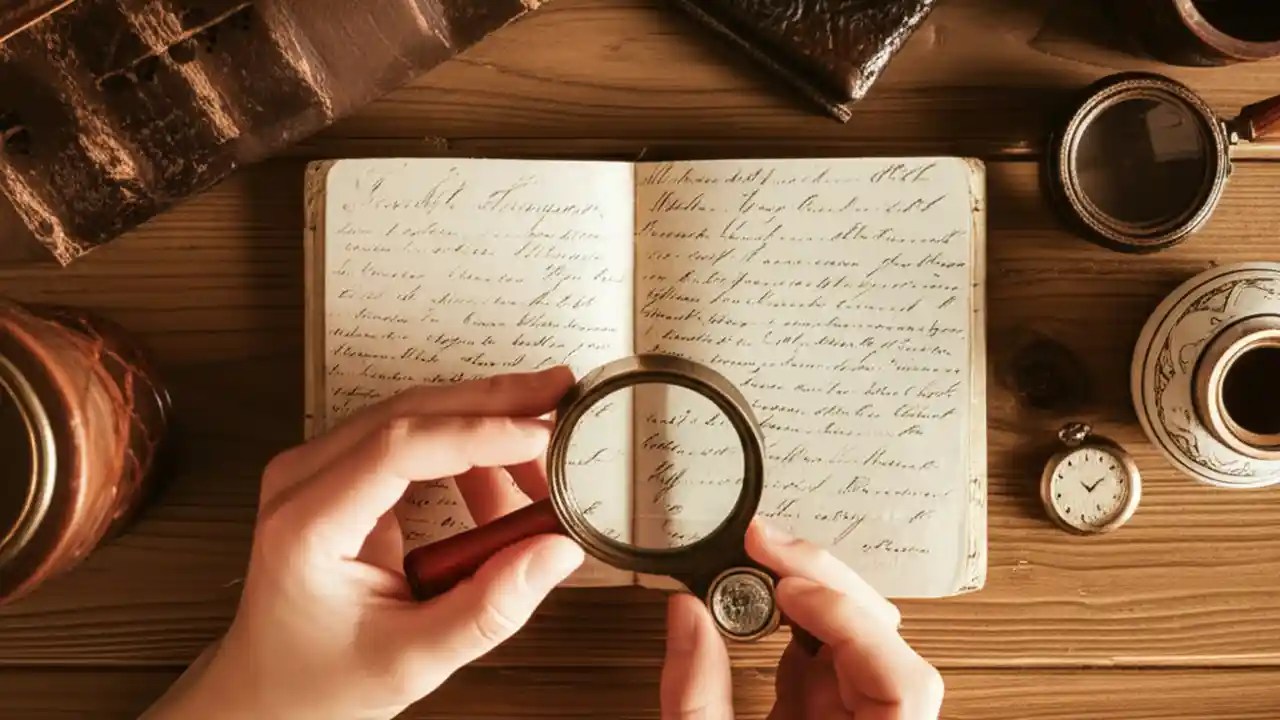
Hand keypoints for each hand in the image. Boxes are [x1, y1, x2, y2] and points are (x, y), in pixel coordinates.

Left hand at [143, 367, 584, 719]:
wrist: (268, 690)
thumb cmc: (320, 681)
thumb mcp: (413, 660)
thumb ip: (490, 608)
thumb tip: (556, 550)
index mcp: (307, 525)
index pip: (397, 448)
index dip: (476, 433)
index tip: (541, 436)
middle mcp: (303, 480)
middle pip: (410, 412)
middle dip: (494, 403)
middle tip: (562, 396)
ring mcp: (317, 470)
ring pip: (416, 417)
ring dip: (486, 432)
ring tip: (539, 483)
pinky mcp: (340, 474)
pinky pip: (413, 441)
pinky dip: (466, 456)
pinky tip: (501, 492)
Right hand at [660, 520, 942, 718]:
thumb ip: (697, 693)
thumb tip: (686, 611)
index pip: (901, 678)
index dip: (849, 622)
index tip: (788, 588)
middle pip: (882, 637)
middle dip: (823, 580)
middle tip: (763, 543)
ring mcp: (856, 717)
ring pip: (854, 636)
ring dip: (807, 591)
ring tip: (754, 558)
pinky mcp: (828, 714)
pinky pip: (822, 657)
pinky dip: (789, 621)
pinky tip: (755, 599)